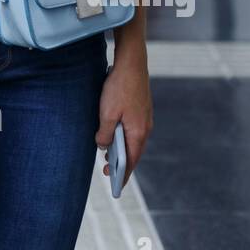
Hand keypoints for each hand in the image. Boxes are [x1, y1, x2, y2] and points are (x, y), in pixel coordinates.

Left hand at [95, 55, 152, 187]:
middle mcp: (145, 128)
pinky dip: (124, 137)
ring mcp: (145, 118)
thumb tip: (103, 146)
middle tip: (106, 171)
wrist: (132, 63)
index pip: (131, 161)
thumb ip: (105, 134)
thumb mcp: (107, 113)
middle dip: (121, 163)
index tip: (116, 186)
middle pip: (134, 152)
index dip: (123, 174)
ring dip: (122, 149)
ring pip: (133, 140)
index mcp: (138, 132)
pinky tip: (114, 135)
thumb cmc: (119, 88)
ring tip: (108, 155)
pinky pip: (133, 129)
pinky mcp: (142, 109)